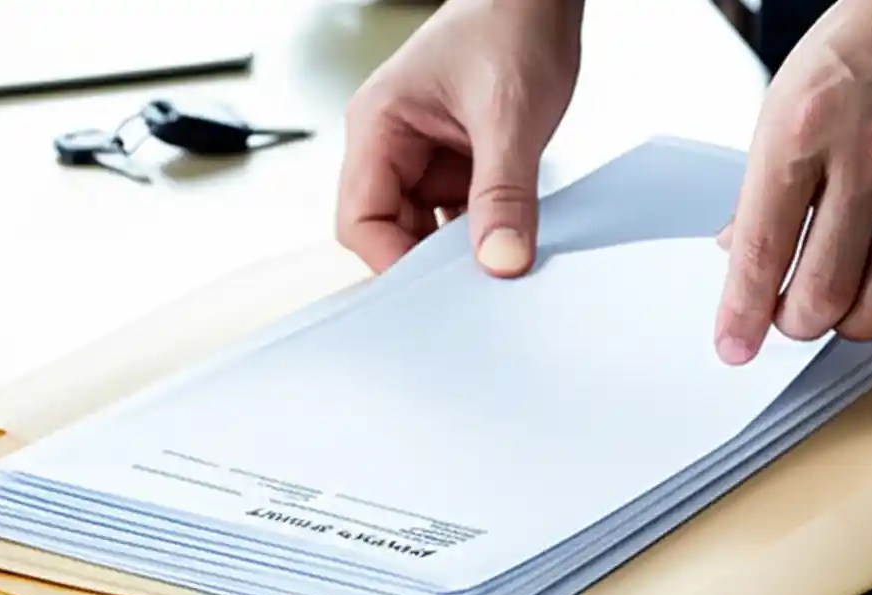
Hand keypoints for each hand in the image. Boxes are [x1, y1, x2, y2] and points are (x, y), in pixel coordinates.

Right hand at [336, 0, 582, 276]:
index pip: (360, 219)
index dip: (391, 260)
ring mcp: (424, 157)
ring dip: (459, 248)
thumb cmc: (511, 24)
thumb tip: (502, 261)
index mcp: (377, 126)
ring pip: (426, 228)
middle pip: (388, 231)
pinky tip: (509, 241)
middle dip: (428, 261)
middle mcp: (391, 145)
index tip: (438, 290)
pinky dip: (482, 231)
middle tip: (475, 286)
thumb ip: (504, 193)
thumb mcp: (511, 117)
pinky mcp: (456, 163)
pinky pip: (458, 214)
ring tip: (496, 260)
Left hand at [714, 0, 871, 364]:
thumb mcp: (778, 111)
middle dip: (794, 323)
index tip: (733, 347)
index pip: (763, 252)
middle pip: (823, 293)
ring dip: (844, 322)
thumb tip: (736, 259)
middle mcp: (867, 160)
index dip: (743, 313)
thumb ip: (757, 194)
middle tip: (787, 315)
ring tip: (831, 304)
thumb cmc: (853, 59)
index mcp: (800, 135)